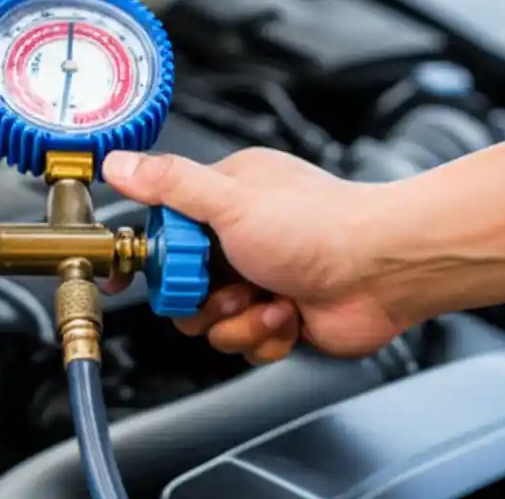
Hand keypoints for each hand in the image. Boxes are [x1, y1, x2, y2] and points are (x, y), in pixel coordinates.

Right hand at [103, 148, 408, 363]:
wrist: (384, 272)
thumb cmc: (322, 227)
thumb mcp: (231, 199)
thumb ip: (170, 185)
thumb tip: (120, 164)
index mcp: (227, 197)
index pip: (166, 229)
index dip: (149, 255)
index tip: (135, 273)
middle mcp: (242, 237)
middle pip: (183, 285)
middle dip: (199, 298)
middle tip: (223, 287)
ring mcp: (261, 278)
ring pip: (211, 320)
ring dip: (237, 319)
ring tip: (266, 299)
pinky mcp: (279, 316)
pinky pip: (244, 341)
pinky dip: (264, 335)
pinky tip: (288, 315)